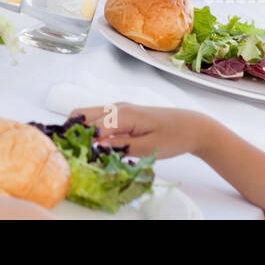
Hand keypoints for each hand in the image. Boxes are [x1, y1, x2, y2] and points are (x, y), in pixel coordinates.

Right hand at [70, 104, 209, 159]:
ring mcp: (118, 109)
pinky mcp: (121, 114)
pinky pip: (98, 119)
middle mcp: (116, 107)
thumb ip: (121, 146)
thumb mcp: (148, 148)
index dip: (81, 142)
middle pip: (81, 114)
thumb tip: (96, 145)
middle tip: (73, 152)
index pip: (91, 126)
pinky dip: (91, 130)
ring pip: (87, 116)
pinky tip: (96, 146)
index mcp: (123, 114)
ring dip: (81, 131)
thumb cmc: (173, 137)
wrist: (191, 126)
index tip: (77, 157)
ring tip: (83, 151)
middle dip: (73, 132)